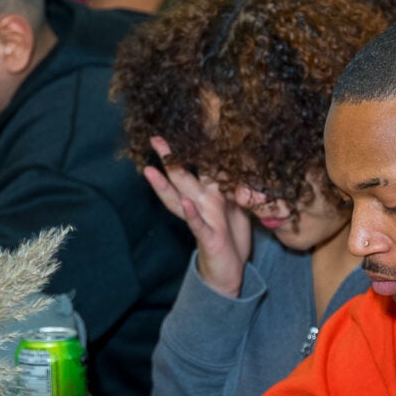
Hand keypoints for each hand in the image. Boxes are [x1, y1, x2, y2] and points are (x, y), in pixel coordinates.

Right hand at [140, 138, 254, 296]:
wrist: (229, 269)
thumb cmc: (231, 236)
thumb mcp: (239, 204)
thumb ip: (238, 184)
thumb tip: (244, 160)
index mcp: (210, 192)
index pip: (200, 165)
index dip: (193, 148)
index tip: (186, 125)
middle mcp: (201, 203)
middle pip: (181, 177)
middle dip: (168, 158)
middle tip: (154, 138)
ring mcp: (202, 219)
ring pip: (180, 199)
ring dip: (166, 185)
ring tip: (151, 170)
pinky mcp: (208, 238)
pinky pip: (198, 225)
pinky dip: (192, 214)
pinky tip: (186, 204)